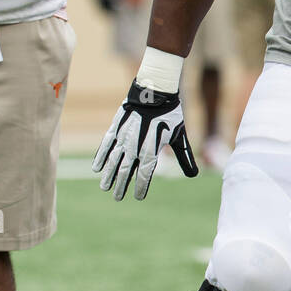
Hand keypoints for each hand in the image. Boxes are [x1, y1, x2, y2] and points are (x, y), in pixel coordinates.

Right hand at [92, 79, 197, 200]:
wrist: (154, 91)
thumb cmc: (170, 115)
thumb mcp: (179, 136)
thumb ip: (184, 157)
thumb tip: (194, 175)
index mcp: (151, 150)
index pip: (144, 174)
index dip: (140, 187)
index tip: (138, 197)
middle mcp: (135, 146)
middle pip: (125, 171)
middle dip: (121, 186)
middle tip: (118, 198)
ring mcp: (124, 137)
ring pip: (113, 160)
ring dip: (108, 175)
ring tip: (104, 187)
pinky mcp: (116, 128)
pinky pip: (106, 145)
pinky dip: (100, 157)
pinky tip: (96, 168)